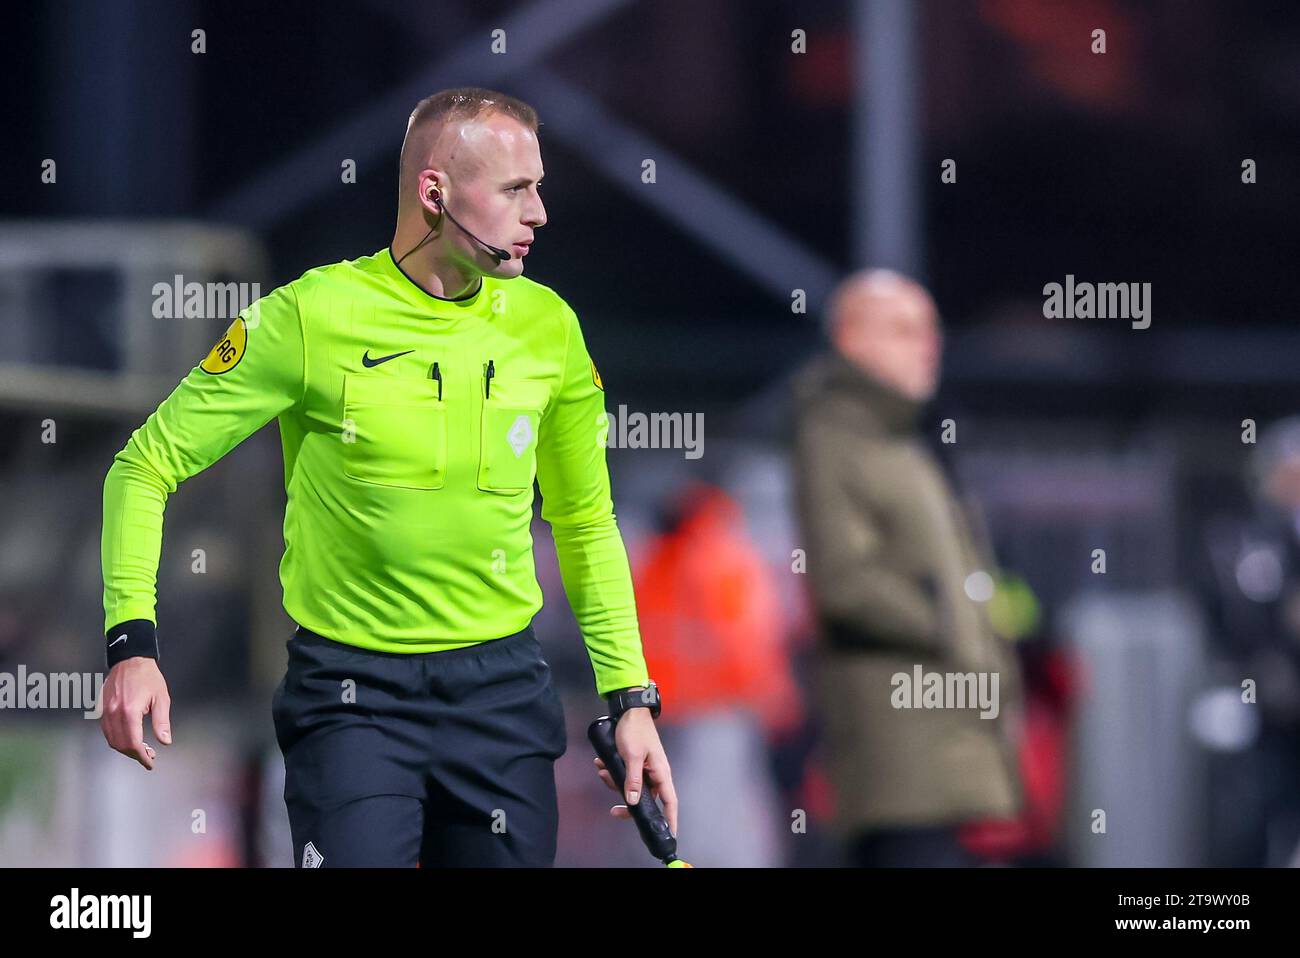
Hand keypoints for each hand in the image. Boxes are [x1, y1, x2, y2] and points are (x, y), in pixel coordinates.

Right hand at [100, 657, 171, 769]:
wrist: (130, 660)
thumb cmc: (148, 677)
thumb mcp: (161, 698)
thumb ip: (162, 722)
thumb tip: (165, 741)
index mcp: (129, 711)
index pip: (133, 742)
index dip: (141, 756)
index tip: (150, 762)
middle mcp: (114, 713)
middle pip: (120, 744)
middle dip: (134, 754)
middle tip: (148, 756)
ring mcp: (105, 712)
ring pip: (111, 740)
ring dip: (125, 749)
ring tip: (141, 749)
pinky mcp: (102, 709)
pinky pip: (107, 731)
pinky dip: (117, 739)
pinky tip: (129, 738)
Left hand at [592, 708, 677, 835]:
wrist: (629, 710)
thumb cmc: (635, 730)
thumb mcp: (631, 756)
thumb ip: (632, 780)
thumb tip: (632, 802)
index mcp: (661, 773)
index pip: (669, 802)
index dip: (670, 819)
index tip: (669, 834)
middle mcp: (655, 774)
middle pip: (645, 799)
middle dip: (627, 803)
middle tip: (614, 811)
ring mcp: (645, 769)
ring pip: (631, 788)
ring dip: (615, 783)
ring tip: (603, 771)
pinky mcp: (635, 764)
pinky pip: (625, 776)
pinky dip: (613, 773)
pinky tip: (602, 764)